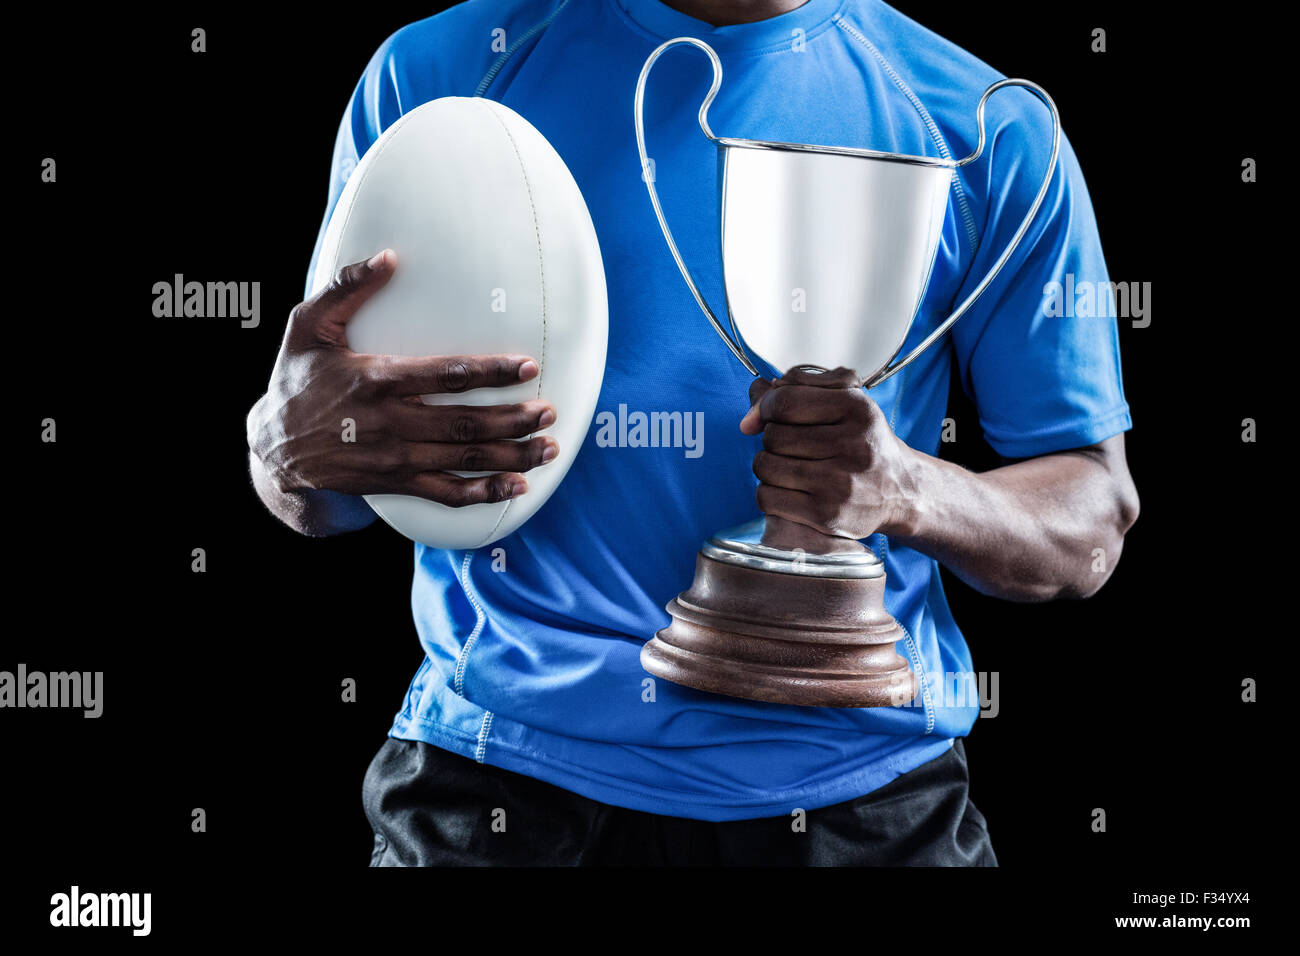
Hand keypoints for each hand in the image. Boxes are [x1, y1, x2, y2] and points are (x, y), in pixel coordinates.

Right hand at [247, 250, 557, 508]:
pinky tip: (517, 487)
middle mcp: (389, 422)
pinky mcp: (394, 483)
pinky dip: (483, 493)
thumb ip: (346, 288)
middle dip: (513, 419)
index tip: (528, 367)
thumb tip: (389, 256)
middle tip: (551, 412)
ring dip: (510, 456)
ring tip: (548, 448)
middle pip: (464, 423)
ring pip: (462, 459)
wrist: (272, 448)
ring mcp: (393, 458)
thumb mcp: (307, 326)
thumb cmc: (295, 379)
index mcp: (375, 379)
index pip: (445, 375)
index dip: (490, 372)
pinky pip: (445, 493)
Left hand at [739, 366, 917, 540]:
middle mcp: (853, 446)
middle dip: (772, 438)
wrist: (901, 491)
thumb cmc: (864, 441)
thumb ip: (798, 387)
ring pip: (766, 466)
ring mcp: (841, 484)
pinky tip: (789, 489)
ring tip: (789, 466)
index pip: (785, 402)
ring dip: (768, 466)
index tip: (769, 415)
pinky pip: (767, 498)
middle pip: (773, 436)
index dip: (766, 408)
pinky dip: (768, 493)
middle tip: (790, 445)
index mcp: (857, 409)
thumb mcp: (846, 399)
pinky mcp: (828, 516)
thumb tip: (749, 417)